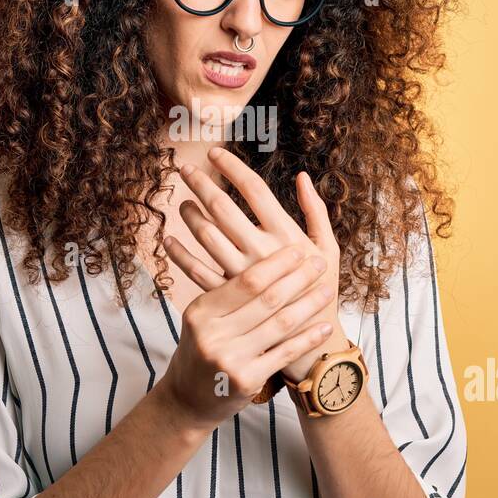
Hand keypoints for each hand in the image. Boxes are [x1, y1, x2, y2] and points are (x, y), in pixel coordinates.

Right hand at [159, 244, 335, 431]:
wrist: (188, 399)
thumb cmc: (202, 349)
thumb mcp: (202, 318)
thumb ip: (227, 293)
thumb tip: (260, 249)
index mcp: (200, 311)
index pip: (245, 281)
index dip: (276, 264)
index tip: (298, 249)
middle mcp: (212, 334)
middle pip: (266, 299)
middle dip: (298, 278)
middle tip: (319, 263)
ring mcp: (229, 359)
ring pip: (279, 324)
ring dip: (309, 305)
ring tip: (328, 290)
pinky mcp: (246, 381)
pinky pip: (285, 353)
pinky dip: (308, 338)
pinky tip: (325, 326)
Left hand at [165, 146, 343, 380]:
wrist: (310, 343)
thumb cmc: (320, 289)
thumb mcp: (328, 249)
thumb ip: (316, 212)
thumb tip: (304, 177)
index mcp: (286, 236)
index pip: (255, 190)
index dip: (232, 168)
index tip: (214, 154)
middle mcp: (261, 253)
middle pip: (223, 208)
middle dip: (201, 184)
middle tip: (184, 169)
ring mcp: (242, 276)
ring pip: (206, 236)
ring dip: (190, 215)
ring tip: (183, 203)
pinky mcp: (228, 299)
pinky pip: (196, 272)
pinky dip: (179, 254)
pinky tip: (169, 238)